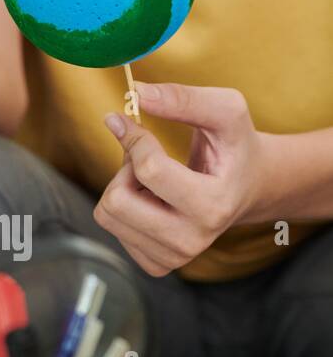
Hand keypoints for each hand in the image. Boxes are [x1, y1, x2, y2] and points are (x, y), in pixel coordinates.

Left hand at [94, 83, 267, 275]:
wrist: (249, 186)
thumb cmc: (235, 146)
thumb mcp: (224, 110)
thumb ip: (182, 98)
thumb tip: (136, 93)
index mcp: (213, 206)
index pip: (148, 170)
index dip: (135, 138)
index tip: (134, 124)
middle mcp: (192, 240)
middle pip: (116, 201)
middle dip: (125, 169)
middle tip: (149, 160)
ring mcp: (173, 256)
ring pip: (107, 214)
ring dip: (122, 186)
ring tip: (152, 180)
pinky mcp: (156, 262)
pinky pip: (110, 227)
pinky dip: (123, 206)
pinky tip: (151, 199)